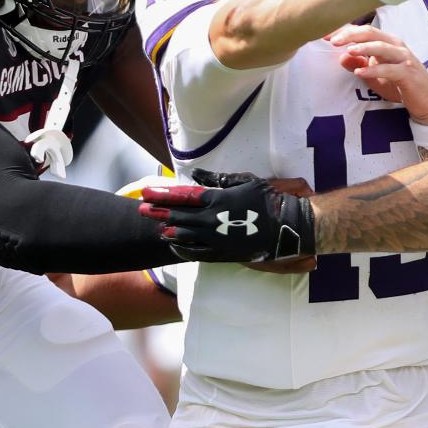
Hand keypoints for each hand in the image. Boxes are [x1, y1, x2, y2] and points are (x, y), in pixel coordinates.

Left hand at [139, 170, 315, 261]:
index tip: (147, 193)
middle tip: (141, 210)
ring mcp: (215, 239)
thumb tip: (195, 173)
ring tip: (156, 228)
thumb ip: (217, 179)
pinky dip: (182, 248)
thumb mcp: (244, 181)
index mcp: (217, 199)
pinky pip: (196, 253)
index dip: (163, 194)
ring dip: (168, 231)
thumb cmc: (266, 200)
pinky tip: (172, 246)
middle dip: (158, 212)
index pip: (183, 196)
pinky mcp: (222, 253)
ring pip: (184, 236)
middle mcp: (212, 220)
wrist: (285, 226)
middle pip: (178, 216)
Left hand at [328, 25, 427, 123]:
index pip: (363, 31)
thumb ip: (359, 64)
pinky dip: (374, 70)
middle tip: (333, 40)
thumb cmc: (400, 85)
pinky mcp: (408, 73)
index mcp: (387, 42)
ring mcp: (403, 58)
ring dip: (363, 48)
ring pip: (381, 47)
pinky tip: (360, 72)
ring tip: (348, 50)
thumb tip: (341, 56)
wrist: (427, 101)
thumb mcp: (375, 75)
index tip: (326, 35)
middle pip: (371, 33)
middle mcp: (396, 45)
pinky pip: (389, 69)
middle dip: (351, 35)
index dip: (344, 31)